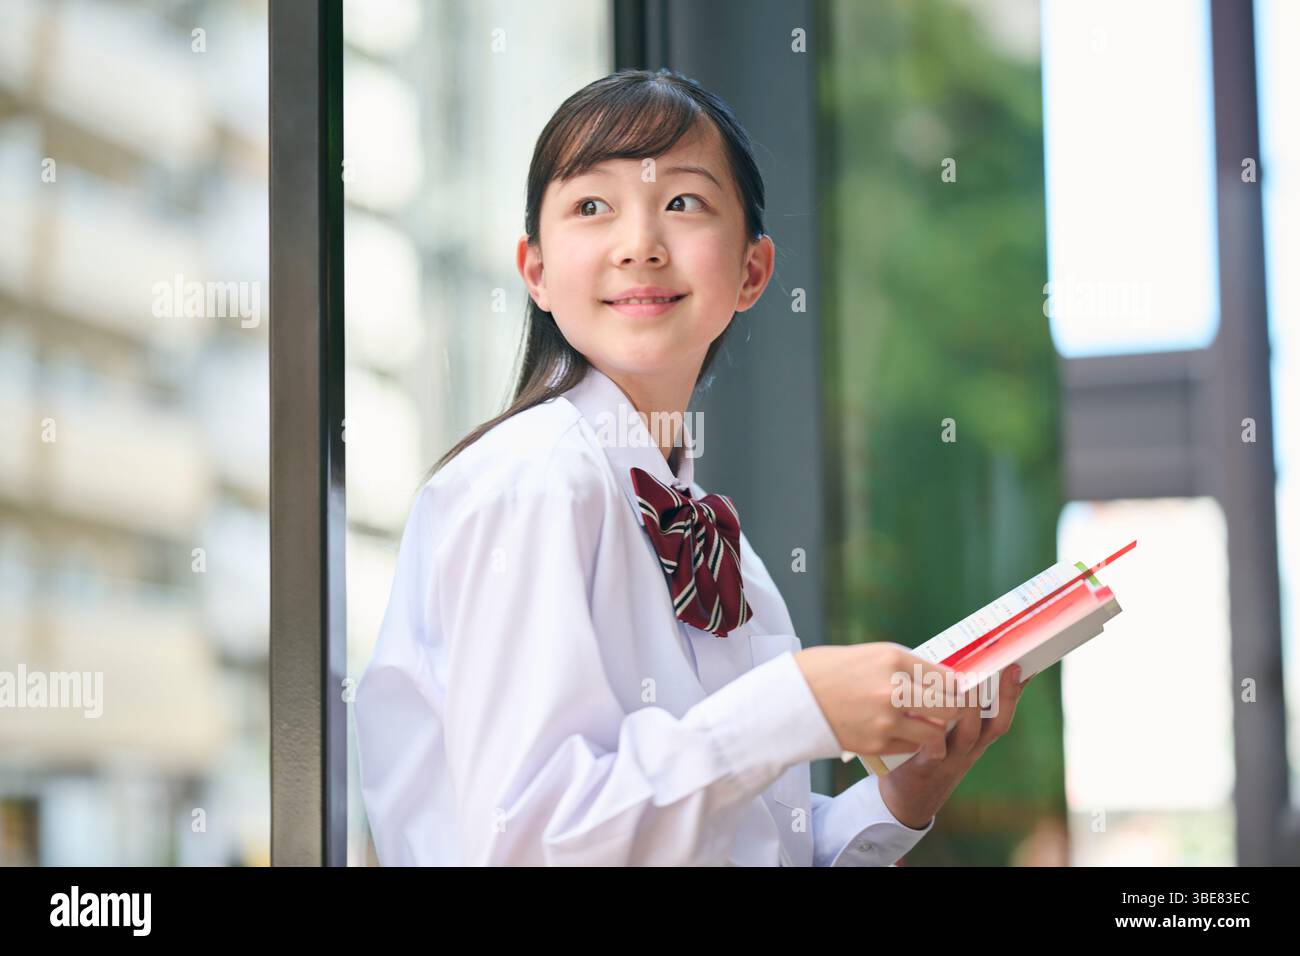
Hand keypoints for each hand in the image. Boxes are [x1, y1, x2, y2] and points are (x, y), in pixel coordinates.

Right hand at [794, 643, 963, 758]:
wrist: (791, 698)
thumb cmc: (828, 670)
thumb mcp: (870, 655)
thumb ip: (906, 666)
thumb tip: (940, 680)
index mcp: (893, 659)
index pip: (945, 676)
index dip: (958, 686)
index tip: (959, 691)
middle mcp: (895, 689)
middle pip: (950, 706)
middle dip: (956, 710)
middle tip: (954, 711)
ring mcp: (887, 720)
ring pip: (934, 733)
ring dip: (935, 730)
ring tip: (929, 725)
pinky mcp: (877, 744)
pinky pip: (911, 746)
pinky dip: (912, 741)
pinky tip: (902, 732)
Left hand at [878, 664, 1034, 828]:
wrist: (909, 798)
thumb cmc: (927, 753)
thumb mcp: (947, 730)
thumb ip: (950, 702)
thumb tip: (953, 662)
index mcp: (978, 736)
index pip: (1003, 711)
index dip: (1016, 690)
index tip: (1025, 664)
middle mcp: (971, 748)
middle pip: (996, 724)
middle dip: (1006, 696)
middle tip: (1010, 667)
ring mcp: (951, 758)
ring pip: (969, 734)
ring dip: (973, 708)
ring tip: (971, 682)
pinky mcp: (926, 765)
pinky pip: (934, 748)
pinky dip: (934, 731)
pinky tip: (930, 711)